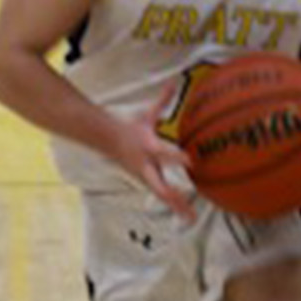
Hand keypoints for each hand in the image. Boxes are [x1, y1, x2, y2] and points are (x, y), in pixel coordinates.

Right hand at [115, 82, 195, 221]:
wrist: (108, 141)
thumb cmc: (132, 128)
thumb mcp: (147, 115)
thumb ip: (163, 101)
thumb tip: (175, 81)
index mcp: (147, 147)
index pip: (163, 152)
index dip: (177, 157)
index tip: (192, 161)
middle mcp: (146, 165)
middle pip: (160, 185)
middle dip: (175, 196)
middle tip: (189, 206)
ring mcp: (145, 176)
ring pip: (161, 194)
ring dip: (176, 206)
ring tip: (191, 219)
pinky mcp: (147, 182)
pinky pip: (162, 195)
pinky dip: (174, 205)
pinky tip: (187, 215)